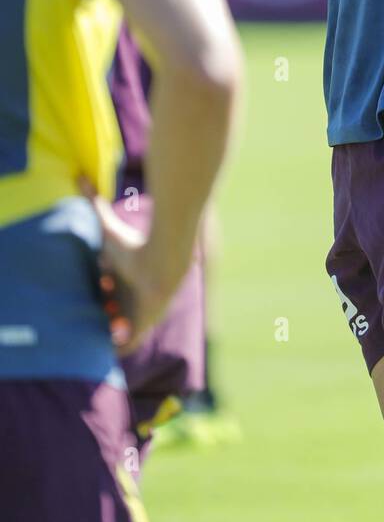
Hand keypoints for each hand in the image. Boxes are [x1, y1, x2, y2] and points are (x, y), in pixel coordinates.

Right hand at [79, 180, 167, 352]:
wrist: (164, 260)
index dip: (97, 290)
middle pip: (110, 312)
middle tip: (99, 301)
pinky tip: (111, 330)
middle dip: (99, 310)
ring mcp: (140, 314)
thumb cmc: (135, 244)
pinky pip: (126, 346)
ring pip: (116, 330)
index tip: (98, 279)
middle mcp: (133, 297)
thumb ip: (93, 201)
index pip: (105, 293)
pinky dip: (114, 345)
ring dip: (105, 329)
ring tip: (105, 316)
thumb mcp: (107, 227)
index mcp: (124, 279)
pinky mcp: (144, 328)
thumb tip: (79, 175)